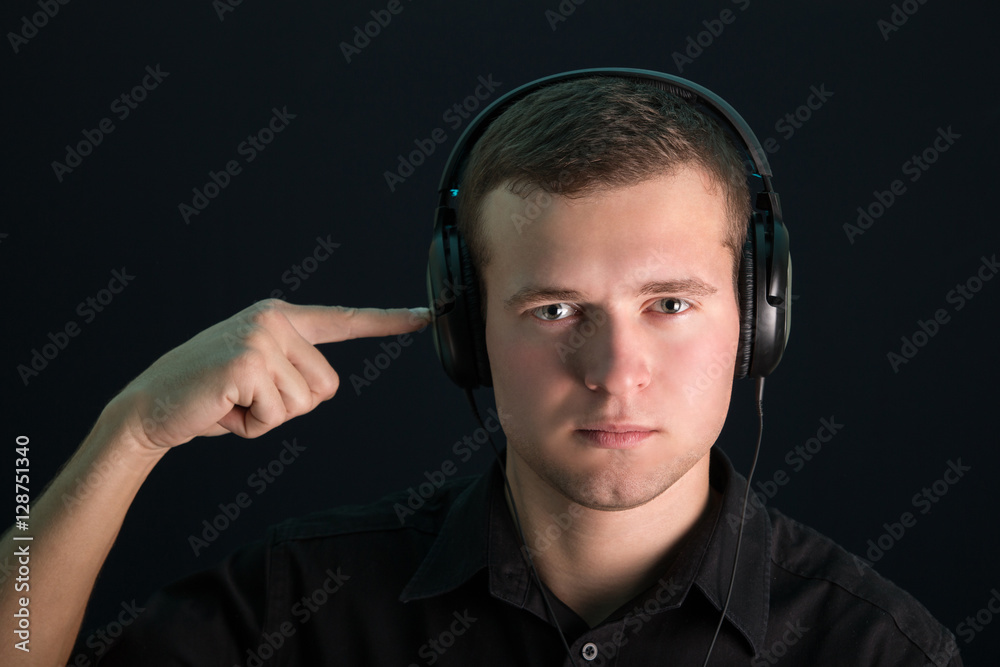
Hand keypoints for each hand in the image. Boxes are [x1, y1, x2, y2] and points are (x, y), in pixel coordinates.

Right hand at [106, 299, 429, 450]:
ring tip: (231, 401)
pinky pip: (277, 415)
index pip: (345, 320)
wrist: (150, 408)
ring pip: (303, 404)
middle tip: (245, 399)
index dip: (388, 321)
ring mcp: (261, 338)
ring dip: (267, 418)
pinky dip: (250, 426)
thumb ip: (291, 369)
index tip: (427, 315)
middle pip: (327, 387)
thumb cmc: (207, 397)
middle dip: (289, 406)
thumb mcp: (256, 374)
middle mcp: (274, 320)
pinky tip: (222, 407)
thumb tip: (322, 387)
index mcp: (280, 318)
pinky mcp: (248, 363)